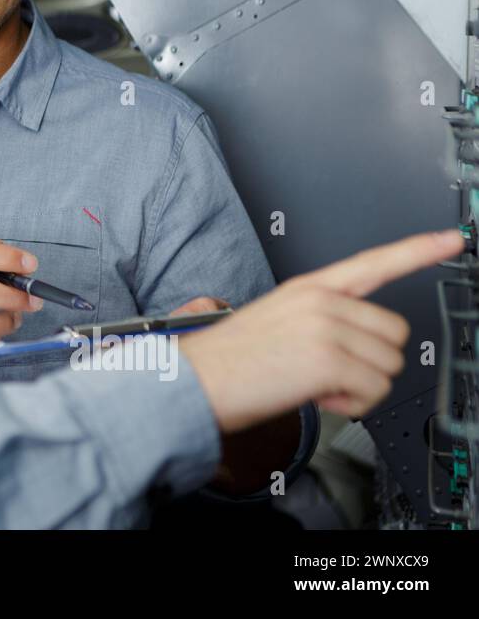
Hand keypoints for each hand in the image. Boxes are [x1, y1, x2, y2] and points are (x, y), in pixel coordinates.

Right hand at [181, 230, 463, 433]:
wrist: (194, 382)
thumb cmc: (228, 362)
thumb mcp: (278, 324)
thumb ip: (325, 323)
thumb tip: (362, 350)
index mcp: (308, 288)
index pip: (373, 262)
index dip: (419, 250)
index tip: (451, 239)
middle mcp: (321, 301)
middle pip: (395, 334)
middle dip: (371, 364)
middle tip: (327, 373)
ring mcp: (326, 326)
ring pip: (389, 367)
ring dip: (359, 389)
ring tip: (314, 385)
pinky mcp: (328, 358)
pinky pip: (374, 391)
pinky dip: (350, 406)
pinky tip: (316, 397)